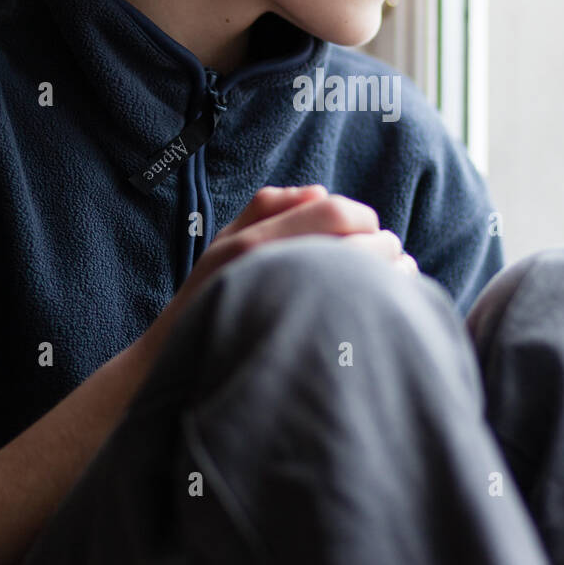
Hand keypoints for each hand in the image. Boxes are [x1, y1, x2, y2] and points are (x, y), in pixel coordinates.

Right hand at [143, 185, 415, 355]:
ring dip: (392, 280)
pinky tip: (379, 318)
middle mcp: (270, 271)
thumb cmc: (204, 306)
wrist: (168, 374)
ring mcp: (286, 310)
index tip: (371, 236)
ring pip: (368, 282)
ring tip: (391, 288)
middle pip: (360, 244)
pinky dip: (382, 312)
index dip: (363, 220)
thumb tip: (316, 190)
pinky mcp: (299, 349)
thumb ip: (265, 210)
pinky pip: (361, 321)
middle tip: (395, 261)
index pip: (334, 211)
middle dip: (386, 249)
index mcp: (253, 242)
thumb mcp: (224, 247)